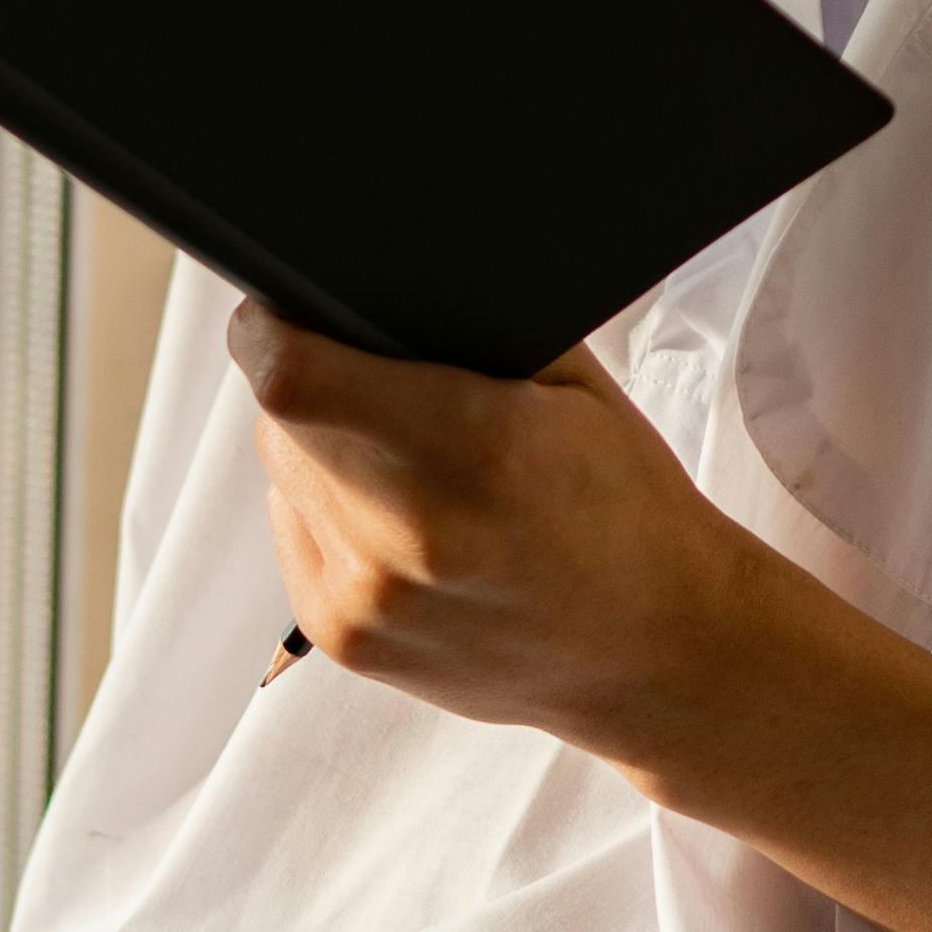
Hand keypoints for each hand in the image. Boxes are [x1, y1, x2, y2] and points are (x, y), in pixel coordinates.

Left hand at [228, 312, 931, 931]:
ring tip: (414, 469)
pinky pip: (296, 536)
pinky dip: (332, 516)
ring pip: (283, 477)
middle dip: (316, 387)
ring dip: (325, 454)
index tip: (281, 313)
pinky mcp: (349, 643)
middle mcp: (407, 538)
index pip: (293, 376)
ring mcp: (370, 602)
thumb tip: (364, 282)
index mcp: (470, 451)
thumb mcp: (571, 383)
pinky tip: (405, 527)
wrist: (657, 649)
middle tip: (388, 393)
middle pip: (283, 418)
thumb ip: (464, 328)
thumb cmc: (623, 505)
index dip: (274, 329)